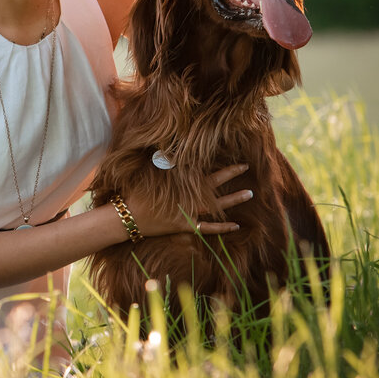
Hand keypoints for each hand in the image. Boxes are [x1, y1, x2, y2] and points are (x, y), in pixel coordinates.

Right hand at [127, 163, 251, 236]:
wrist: (129, 217)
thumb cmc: (136, 194)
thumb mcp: (148, 174)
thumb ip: (161, 162)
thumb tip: (171, 150)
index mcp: (182, 185)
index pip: (208, 173)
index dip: (225, 169)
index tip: (240, 163)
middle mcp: (190, 198)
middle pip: (215, 185)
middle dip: (231, 175)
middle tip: (247, 167)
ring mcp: (190, 213)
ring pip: (216, 206)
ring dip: (233, 199)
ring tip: (249, 193)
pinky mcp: (186, 226)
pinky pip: (207, 228)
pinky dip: (222, 227)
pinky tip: (236, 225)